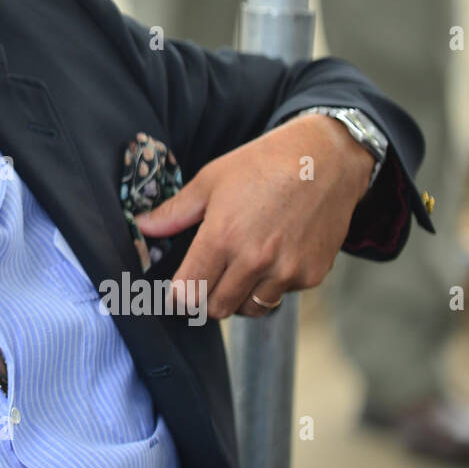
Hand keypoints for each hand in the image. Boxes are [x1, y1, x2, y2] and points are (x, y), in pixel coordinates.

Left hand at [134, 114, 375, 319]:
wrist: (326, 159)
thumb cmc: (263, 164)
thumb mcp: (211, 180)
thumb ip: (174, 212)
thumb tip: (141, 227)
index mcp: (222, 237)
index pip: (188, 293)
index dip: (178, 295)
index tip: (178, 289)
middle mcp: (254, 260)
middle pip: (216, 308)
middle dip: (205, 299)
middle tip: (206, 280)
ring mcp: (286, 271)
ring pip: (249, 309)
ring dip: (237, 297)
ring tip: (236, 270)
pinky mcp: (311, 275)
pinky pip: (280, 296)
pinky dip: (270, 286)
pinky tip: (270, 258)